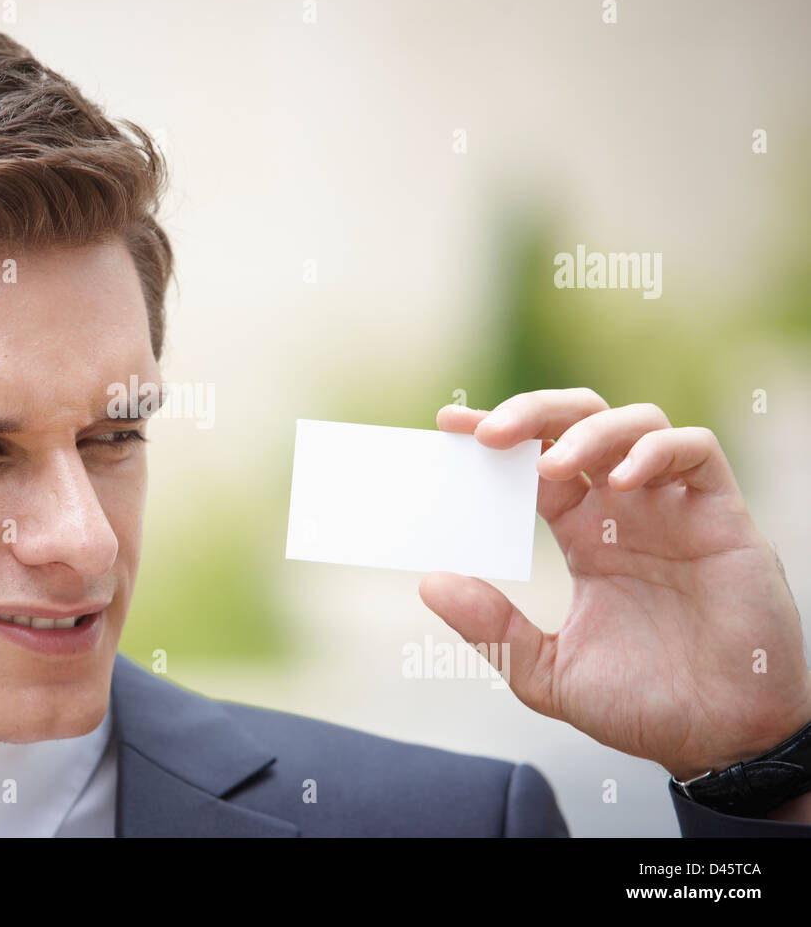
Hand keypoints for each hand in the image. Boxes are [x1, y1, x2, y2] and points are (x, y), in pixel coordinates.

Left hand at [418, 387, 810, 780]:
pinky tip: (618, 482)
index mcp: (583, 532)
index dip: (496, 435)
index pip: (534, 461)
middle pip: (579, 422)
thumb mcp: (547, 671)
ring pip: (636, 424)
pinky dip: (656, 451)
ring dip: (587, 430)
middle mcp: (625, 510)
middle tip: (486, 433)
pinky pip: (697, 453)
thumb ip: (493, 628)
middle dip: (531, 412)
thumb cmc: (642, 705)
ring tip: (547, 465)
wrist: (721, 743)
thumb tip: (430, 582)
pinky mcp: (723, 520)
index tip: (448, 424)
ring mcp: (675, 509)